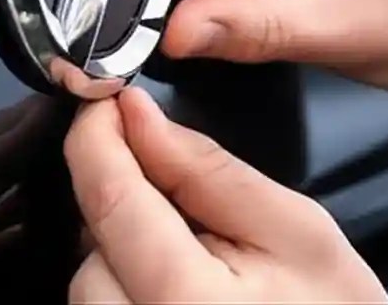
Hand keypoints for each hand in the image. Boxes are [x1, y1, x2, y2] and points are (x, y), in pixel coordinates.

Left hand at [64, 87, 387, 303]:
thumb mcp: (296, 230)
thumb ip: (208, 170)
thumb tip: (138, 117)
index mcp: (183, 300)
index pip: (108, 199)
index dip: (95, 137)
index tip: (103, 102)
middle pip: (91, 248)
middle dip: (125, 210)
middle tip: (191, 210)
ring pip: (91, 287)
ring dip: (127, 258)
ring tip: (204, 266)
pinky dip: (130, 291)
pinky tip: (185, 294)